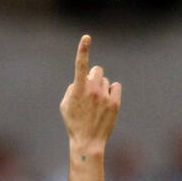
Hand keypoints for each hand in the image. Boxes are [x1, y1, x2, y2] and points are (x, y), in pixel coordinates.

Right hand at [60, 34, 120, 150]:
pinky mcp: (115, 103)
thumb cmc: (74, 124)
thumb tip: (82, 80)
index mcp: (78, 89)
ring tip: (96, 105)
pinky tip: (107, 103)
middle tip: (91, 91)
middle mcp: (92, 90)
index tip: (86, 37)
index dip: (83, 49)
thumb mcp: (65, 106)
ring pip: (105, 81)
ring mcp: (105, 96)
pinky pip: (116, 87)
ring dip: (102, 88)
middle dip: (94, 77)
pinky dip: (112, 92)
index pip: (81, 65)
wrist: (87, 143)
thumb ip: (72, 88)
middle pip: (97, 70)